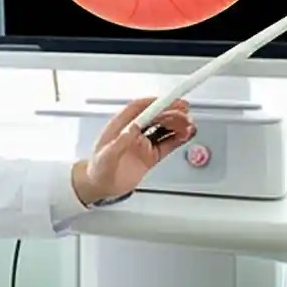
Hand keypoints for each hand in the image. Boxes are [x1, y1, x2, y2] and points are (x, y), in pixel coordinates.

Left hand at [71, 97, 196, 205]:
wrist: (100, 187)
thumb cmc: (98, 169)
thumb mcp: (106, 156)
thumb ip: (120, 142)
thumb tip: (132, 128)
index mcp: (120, 126)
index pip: (139, 108)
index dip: (154, 102)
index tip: (168, 100)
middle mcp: (133, 132)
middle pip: (155, 117)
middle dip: (171, 113)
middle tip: (185, 113)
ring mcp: (143, 143)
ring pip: (163, 129)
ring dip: (177, 125)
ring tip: (189, 124)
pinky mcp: (150, 155)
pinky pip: (166, 144)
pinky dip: (177, 139)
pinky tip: (186, 135)